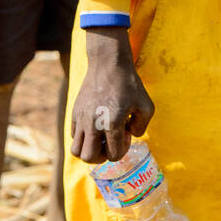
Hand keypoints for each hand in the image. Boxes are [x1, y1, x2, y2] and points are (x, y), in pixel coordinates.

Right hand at [70, 28, 154, 162]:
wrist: (108, 63)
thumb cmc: (129, 83)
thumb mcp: (146, 105)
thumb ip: (142, 127)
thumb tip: (130, 135)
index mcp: (112, 122)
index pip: (113, 154)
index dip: (122, 149)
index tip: (126, 133)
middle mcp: (93, 123)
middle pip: (89, 157)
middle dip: (102, 156)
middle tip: (110, 141)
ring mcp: (81, 118)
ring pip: (76, 150)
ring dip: (89, 150)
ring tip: (100, 137)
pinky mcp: (74, 112)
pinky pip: (73, 136)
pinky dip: (84, 137)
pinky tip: (95, 125)